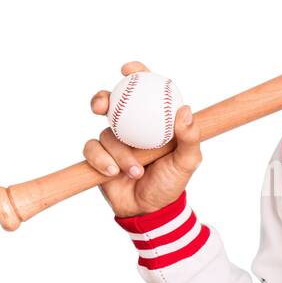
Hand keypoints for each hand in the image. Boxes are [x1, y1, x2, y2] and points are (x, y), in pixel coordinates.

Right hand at [85, 61, 201, 217]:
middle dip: (101, 98)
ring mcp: (113, 142)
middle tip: (103, 106)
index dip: (135, 74)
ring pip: (105, 134)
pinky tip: (112, 172)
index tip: (128, 70)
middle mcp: (131, 127)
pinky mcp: (99, 158)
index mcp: (153, 120)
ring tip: (135, 171)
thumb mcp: (187, 161)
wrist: (150, 212)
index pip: (143, 90)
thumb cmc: (171, 183)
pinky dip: (101, 160)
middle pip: (110, 102)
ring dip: (119, 152)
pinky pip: (92, 151)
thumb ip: (189, 137)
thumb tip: (185, 110)